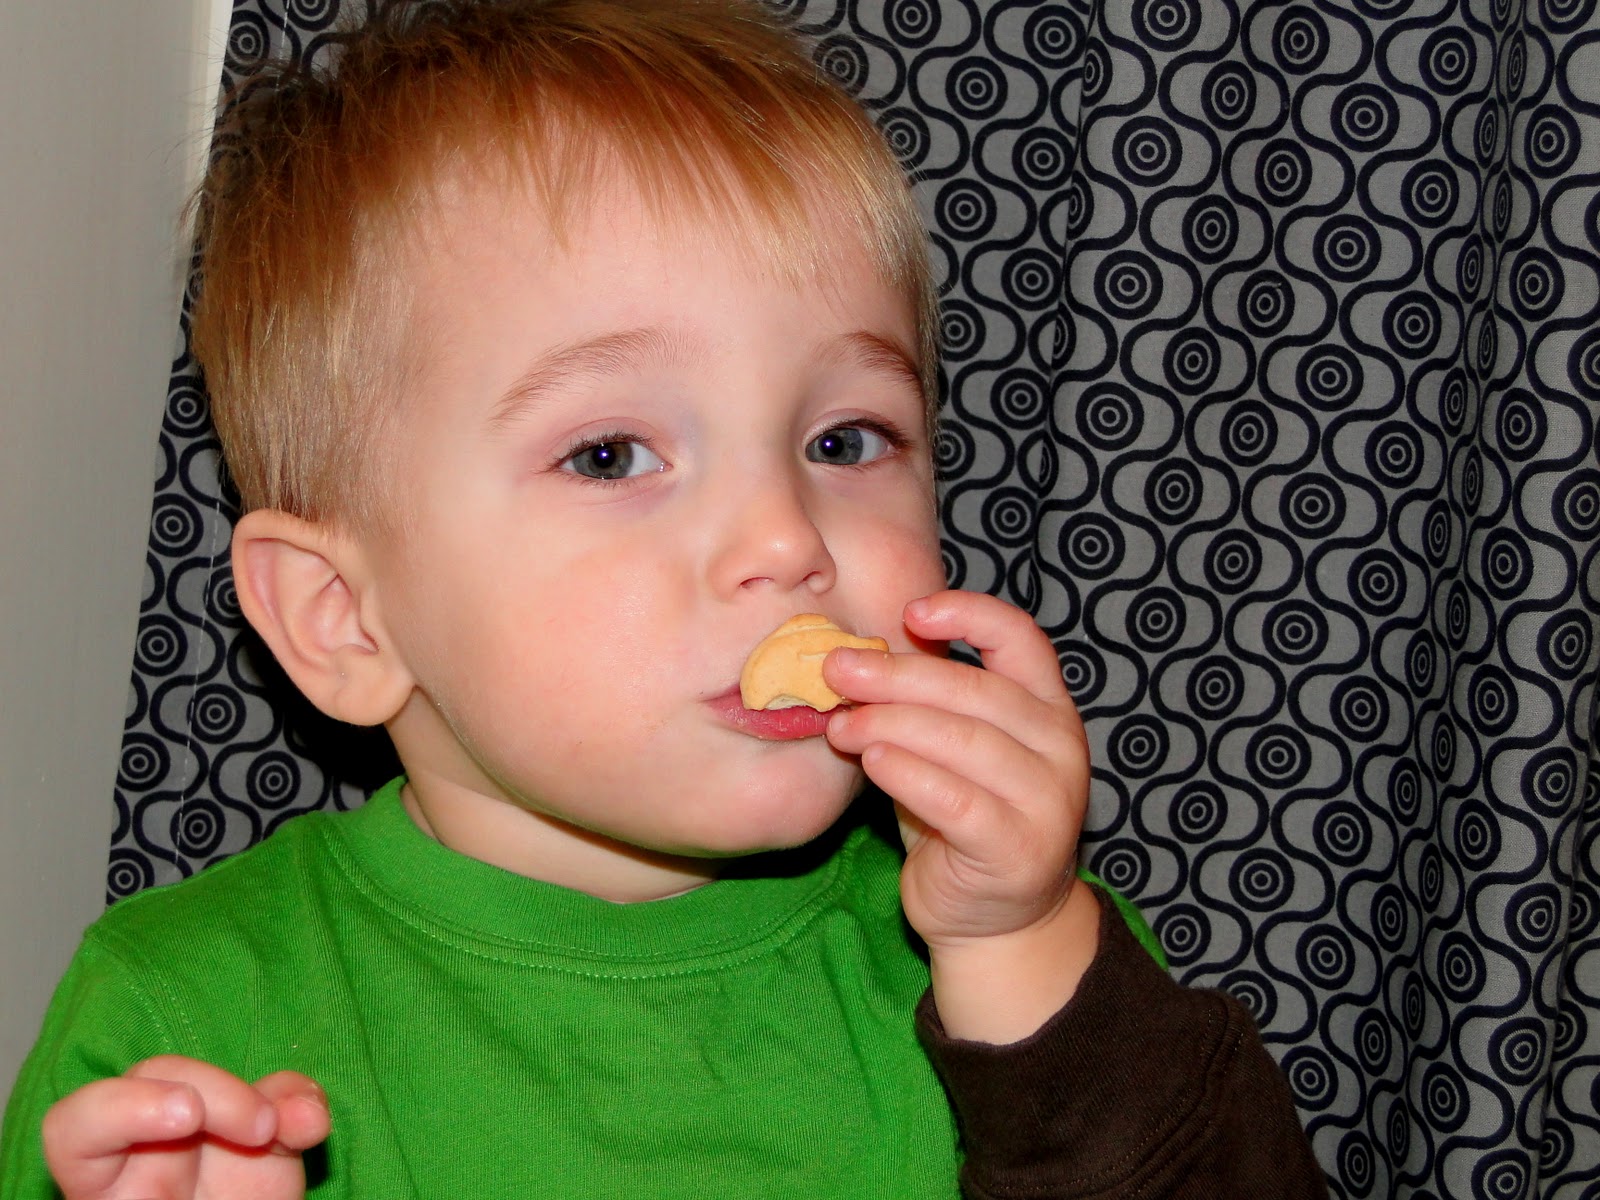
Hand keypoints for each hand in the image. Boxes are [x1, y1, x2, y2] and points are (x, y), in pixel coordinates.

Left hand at [41, 1055, 328, 1199]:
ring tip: (290, 1131)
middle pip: (153, 1078)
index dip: (120, 1107)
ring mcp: (205, 1149)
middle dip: (212, 1090)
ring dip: (260, 1094)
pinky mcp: (264, 1149)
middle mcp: (146, 1163)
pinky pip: (281, 1098)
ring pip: (214, 1079)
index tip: (185, 1118)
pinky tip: (313, 1128)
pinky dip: (301, 1103)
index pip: (76, 1131)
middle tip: (257, 1131)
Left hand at [824, 589, 1100, 1041]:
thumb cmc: (962, 818)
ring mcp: (1047, 801)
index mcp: (1048, 707)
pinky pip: (956, 800)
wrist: (991, 918)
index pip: (1022, 639)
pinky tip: (870, 759)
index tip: (912, 612)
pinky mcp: (1018, 849)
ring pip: (964, 742)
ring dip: (891, 723)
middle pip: (977, 691)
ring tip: (840, 723)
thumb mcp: (950, 748)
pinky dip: (907, 773)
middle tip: (838, 671)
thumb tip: (854, 656)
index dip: (969, 614)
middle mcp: (1060, 747)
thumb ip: (926, 702)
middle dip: (898, 676)